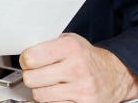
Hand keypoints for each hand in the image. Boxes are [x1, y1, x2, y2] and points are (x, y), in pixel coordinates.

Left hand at [20, 33, 137, 101]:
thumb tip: (23, 50)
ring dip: (40, 90)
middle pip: (31, 79)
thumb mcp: (70, 41)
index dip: (25, 60)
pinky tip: (59, 93)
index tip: (29, 60)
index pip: (31, 58)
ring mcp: (81, 89)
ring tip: (50, 83)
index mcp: (71, 48)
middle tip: (37, 73)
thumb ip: (48, 43)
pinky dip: (52, 100)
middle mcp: (77, 68)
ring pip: (39, 95)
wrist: (114, 75)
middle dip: (31, 76)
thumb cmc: (87, 57)